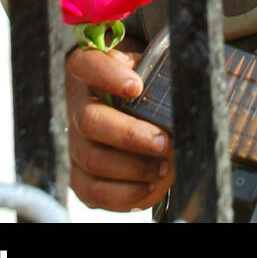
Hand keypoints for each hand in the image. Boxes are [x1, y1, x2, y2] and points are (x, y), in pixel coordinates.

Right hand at [66, 39, 174, 211]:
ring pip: (92, 158)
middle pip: (89, 120)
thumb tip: (181, 81)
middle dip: (129, 134)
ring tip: (163, 166)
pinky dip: (124, 193)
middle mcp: (76, 108)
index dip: (107, 75)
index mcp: (89, 73)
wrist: (128, 114)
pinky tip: (148, 185)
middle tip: (162, 141)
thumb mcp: (145, 69)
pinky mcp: (79, 176)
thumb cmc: (140, 86)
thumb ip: (154, 70)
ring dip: (133, 167)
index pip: (86, 64)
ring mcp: (75, 144)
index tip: (136, 87)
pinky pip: (93, 191)